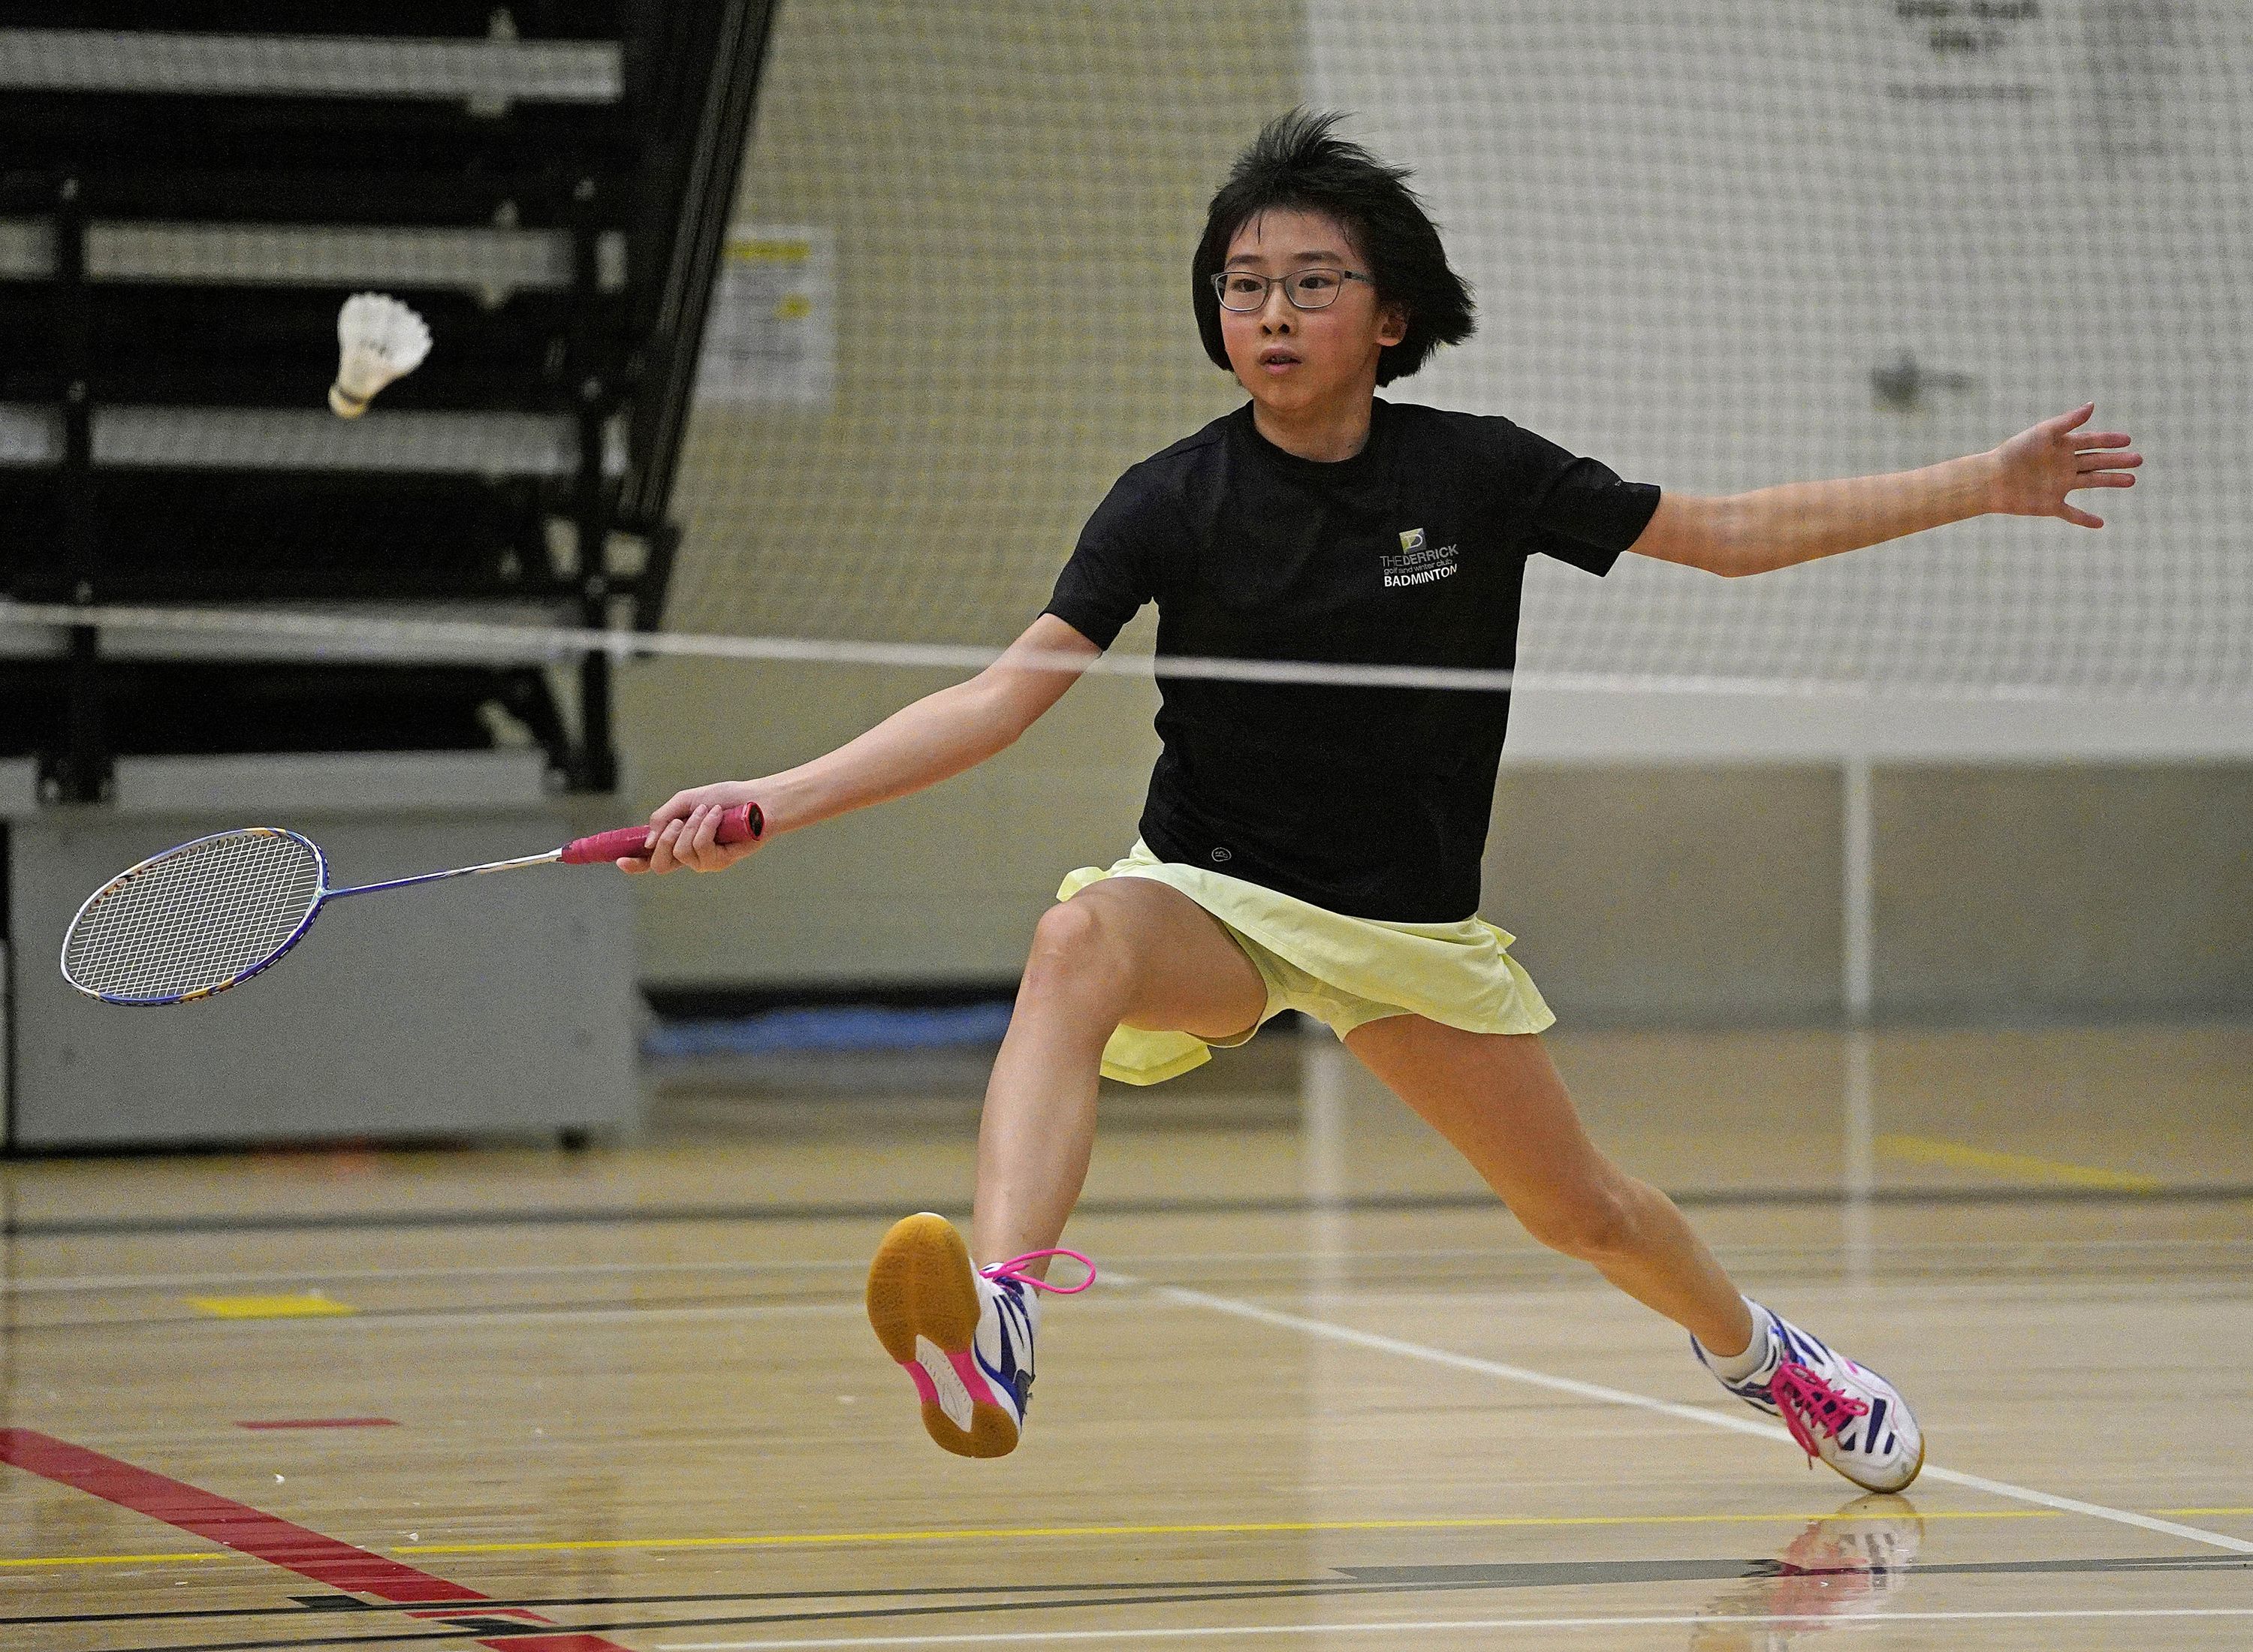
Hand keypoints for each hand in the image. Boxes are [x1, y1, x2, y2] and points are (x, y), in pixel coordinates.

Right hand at [618, 780, 769, 874]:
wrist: (754, 799)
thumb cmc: (724, 798)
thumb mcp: (686, 801)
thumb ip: (662, 818)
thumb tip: (645, 843)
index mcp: (675, 840)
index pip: (649, 858)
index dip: (633, 864)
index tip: (620, 860)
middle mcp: (687, 855)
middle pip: (659, 864)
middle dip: (665, 839)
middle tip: (680, 821)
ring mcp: (703, 861)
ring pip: (680, 852)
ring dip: (692, 826)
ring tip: (707, 811)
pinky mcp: (719, 862)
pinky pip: (701, 848)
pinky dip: (706, 827)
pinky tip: (717, 816)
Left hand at [1987, 403, 2140, 527]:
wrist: (1991, 480)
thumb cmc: (2015, 452)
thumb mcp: (2044, 433)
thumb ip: (2068, 421)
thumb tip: (2093, 405)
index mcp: (2062, 447)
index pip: (2092, 442)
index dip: (2109, 440)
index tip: (2127, 440)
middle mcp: (2063, 465)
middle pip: (2096, 462)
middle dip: (2117, 461)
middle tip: (2139, 460)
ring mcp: (2058, 485)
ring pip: (2091, 482)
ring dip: (2111, 481)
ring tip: (2131, 481)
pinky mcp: (2050, 504)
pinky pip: (2071, 513)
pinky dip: (2085, 519)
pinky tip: (2100, 524)